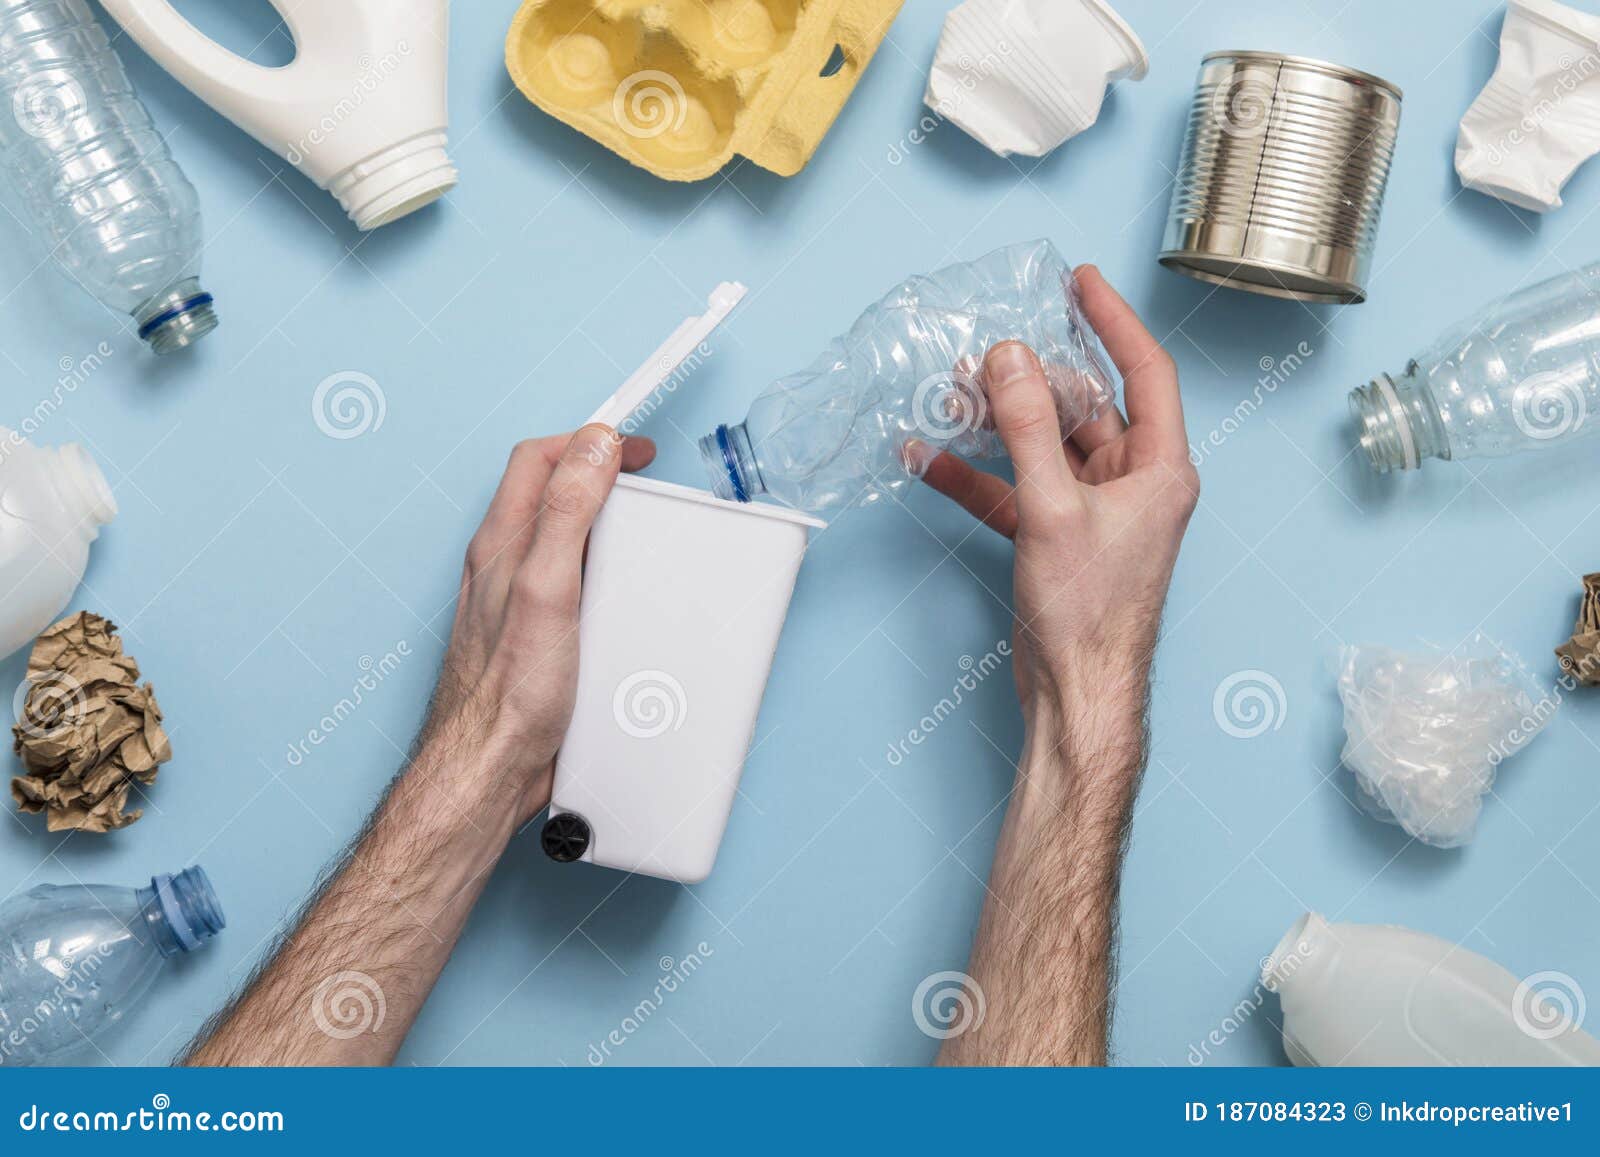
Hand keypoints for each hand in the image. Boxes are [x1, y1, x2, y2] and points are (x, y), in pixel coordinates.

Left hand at [422, 425, 655, 825]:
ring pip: (559, 539)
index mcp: (500, 544)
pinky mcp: (537, 637)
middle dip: (598, 473)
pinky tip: (626, 594)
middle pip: (549, 492)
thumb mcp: (545, 587)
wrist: (490, 768)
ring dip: (601, 523)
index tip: (634, 449)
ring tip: (641, 526)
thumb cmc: (507, 690)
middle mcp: (503, 566)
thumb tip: (592, 446)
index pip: (538, 461)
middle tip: (643, 478)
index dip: (587, 442)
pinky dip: (602, 574)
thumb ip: (565, 512)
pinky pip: (569, 586)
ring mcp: (518, 602)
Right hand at [911, 265, 1197, 744]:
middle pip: (1083, 405)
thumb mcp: (1052, 509)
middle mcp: (1134, 483)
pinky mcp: (1057, 537)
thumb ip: (1027, 428)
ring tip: (949, 392)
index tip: (1081, 281)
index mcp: (1160, 468)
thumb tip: (1010, 356)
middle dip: (1031, 376)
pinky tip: (929, 460)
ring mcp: (1094, 510)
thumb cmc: (1089, 614)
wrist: (1077, 695)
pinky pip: (1014, 490)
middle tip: (987, 345)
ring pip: (1043, 445)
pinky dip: (976, 476)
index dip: (1113, 320)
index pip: (1145, 370)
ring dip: (996, 422)